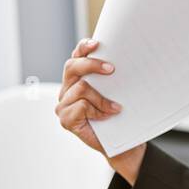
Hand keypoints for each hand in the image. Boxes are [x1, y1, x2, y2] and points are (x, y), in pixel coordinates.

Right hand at [56, 38, 146, 184]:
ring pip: (81, 88)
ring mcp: (63, 105)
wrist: (122, 144)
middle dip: (92, 65)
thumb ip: (110, 77)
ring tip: (114, 107)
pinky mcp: (65, 119)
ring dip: (101, 98)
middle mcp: (67, 89)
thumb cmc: (119, 117)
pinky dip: (97, 111)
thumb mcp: (116, 91)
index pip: (76, 56)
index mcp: (77, 79)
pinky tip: (106, 117)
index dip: (83, 47)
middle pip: (72, 67)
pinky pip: (81, 106)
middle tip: (111, 69)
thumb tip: (125, 56)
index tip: (96, 44)